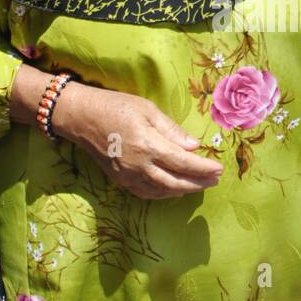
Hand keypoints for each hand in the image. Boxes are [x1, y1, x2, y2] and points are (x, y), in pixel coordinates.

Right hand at [52, 82, 222, 199]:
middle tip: (215, 180)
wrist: (80, 117)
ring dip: (184, 190)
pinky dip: (164, 194)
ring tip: (201, 185)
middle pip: (176, 182)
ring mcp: (128, 176)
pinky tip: (174, 189)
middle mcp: (139, 166)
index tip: (219, 169)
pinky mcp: (120, 180)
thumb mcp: (147, 109)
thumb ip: (171, 130)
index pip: (183, 163)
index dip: (203, 168)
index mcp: (148, 145)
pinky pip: (147, 193)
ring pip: (162, 191)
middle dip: (198, 183)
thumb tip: (194, 146)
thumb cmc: (115, 106)